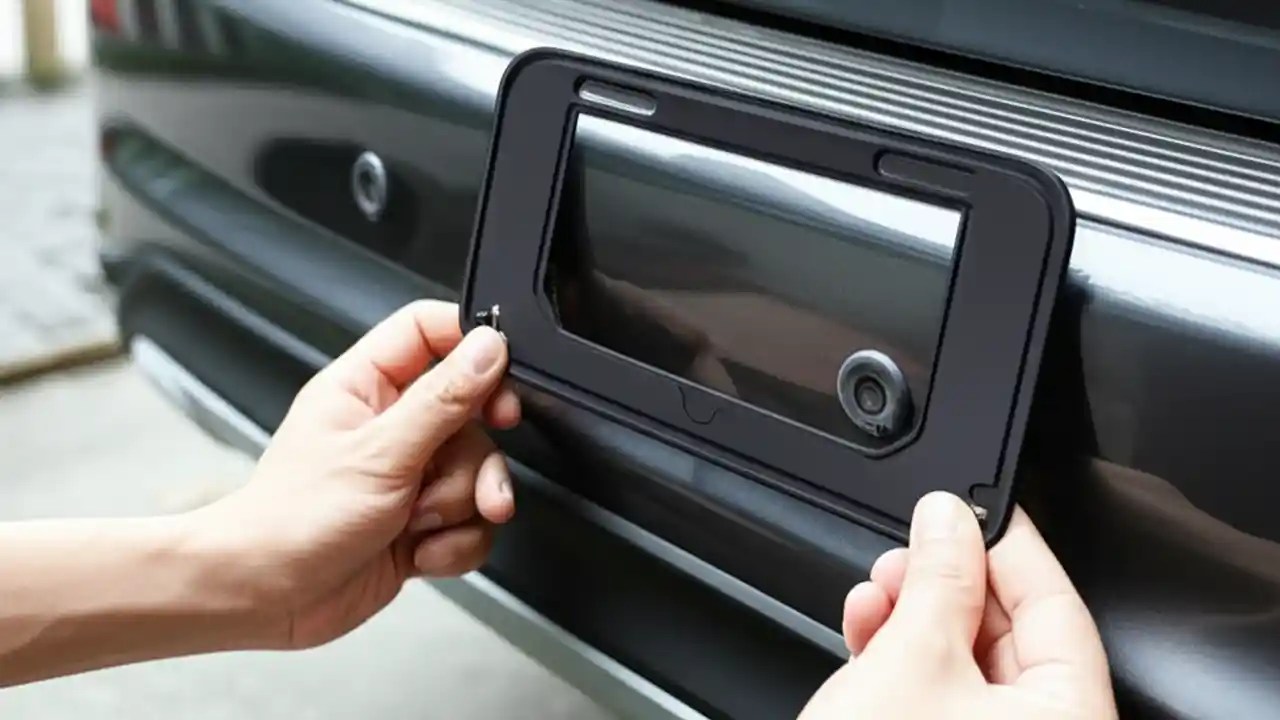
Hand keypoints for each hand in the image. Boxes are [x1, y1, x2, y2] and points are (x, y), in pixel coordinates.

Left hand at [190, 300, 519, 648]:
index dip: (472, 345)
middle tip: (477, 471)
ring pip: (476, 472)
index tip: (502, 375)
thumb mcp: (380, 451)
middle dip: (477, 456)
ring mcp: (407, 477)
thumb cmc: (291, 520)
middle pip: (470, 413)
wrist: (265, 597)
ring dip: (460, 504)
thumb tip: (487, 348)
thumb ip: (443, 398)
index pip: (429, 331)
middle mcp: (389, 426)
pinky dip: (456, 543)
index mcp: (365, 386)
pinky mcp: (419, 525)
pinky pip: (471, 522)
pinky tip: (422, 552)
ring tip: (426, 522)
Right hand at [800, 492, 1117, 719]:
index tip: (974, 505)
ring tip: (878, 592)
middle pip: (1012, 634)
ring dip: (918, 616)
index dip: (1011, 546)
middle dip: (950, 583)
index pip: (1059, 606)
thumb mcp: (911, 660)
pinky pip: (942, 695)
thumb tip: (948, 518)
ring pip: (969, 664)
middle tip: (910, 550)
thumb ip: (937, 578)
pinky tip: (869, 632)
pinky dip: (904, 658)